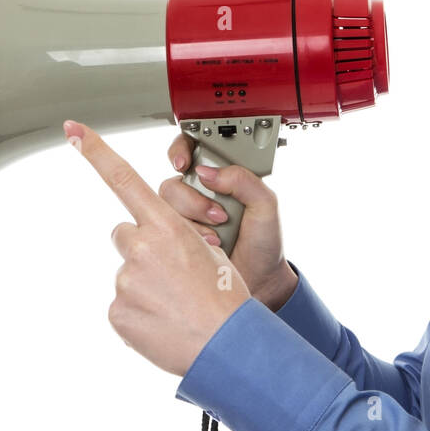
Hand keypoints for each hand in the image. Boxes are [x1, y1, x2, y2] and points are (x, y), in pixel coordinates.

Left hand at [64, 119, 250, 376]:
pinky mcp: (117, 312)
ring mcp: (125, 281)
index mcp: (167, 226)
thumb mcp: (211, 253)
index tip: (73, 131)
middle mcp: (140, 247)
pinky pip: (124, 305)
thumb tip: (161, 249)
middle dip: (145, 248)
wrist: (226, 346)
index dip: (95, 152)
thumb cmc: (227, 300)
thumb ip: (179, 240)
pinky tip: (165, 322)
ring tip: (176, 305)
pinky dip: (141, 313)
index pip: (124, 179)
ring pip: (128, 273)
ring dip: (146, 285)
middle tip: (174, 273)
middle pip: (126, 234)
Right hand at [163, 131, 297, 310]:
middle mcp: (198, 196)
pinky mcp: (176, 241)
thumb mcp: (265, 205)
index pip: (191, 152)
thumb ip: (243, 180)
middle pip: (172, 185)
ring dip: (192, 221)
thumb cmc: (264, 242)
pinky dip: (186, 238)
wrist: (261, 279)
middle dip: (192, 200)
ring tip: (217, 235)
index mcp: (219, 178)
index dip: (180, 151)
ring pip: (165, 209)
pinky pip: (164, 233)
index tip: (183, 164)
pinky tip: (209, 246)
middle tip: (218, 214)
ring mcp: (186, 219)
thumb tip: (208, 172)